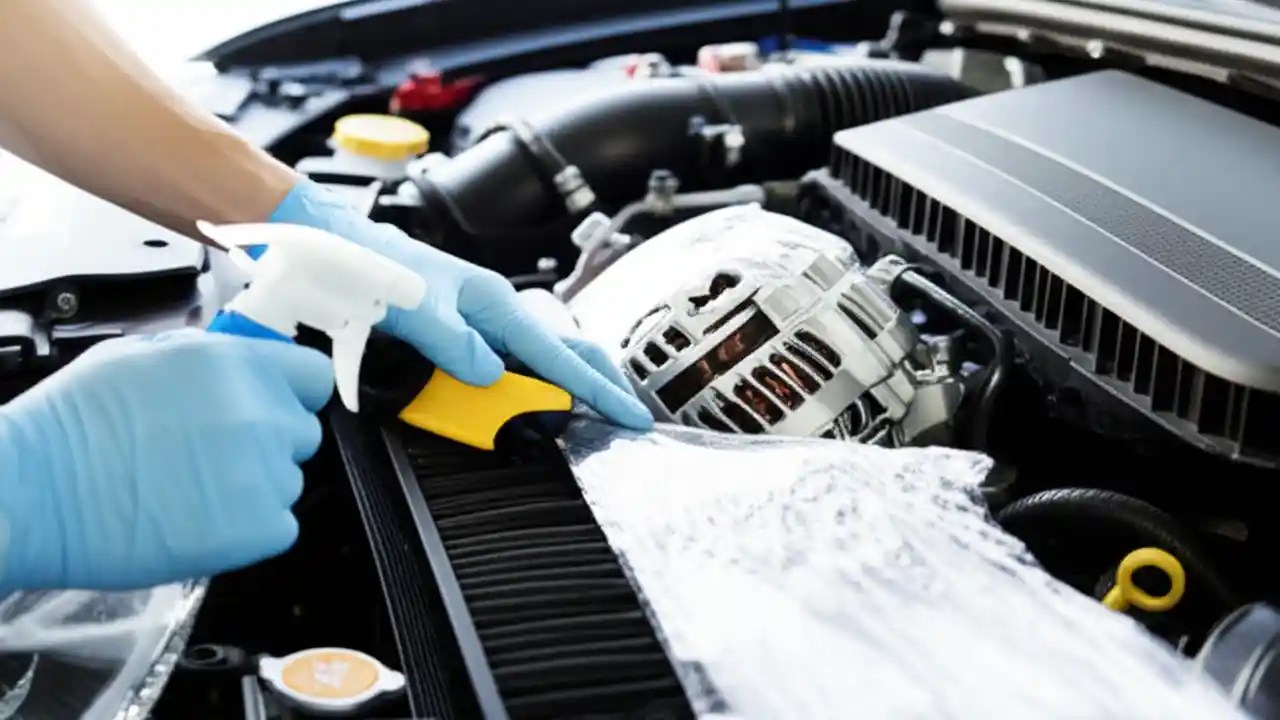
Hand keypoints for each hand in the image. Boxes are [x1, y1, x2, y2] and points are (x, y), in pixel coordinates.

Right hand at [0, 330, 333, 591]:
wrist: (34, 491)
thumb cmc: (72, 424)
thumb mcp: (143, 356)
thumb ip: (208, 360)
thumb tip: (235, 367)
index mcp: (237, 365)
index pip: (312, 376)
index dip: (292, 393)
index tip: (274, 407)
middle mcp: (261, 415)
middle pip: (301, 432)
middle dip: (268, 444)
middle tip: (212, 457)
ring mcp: (265, 474)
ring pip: (287, 482)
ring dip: (254, 488)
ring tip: (191, 491)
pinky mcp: (258, 529)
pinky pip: (278, 527)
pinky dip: (248, 532)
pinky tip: (198, 522)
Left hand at [269, 179, 652, 429]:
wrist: (333, 247)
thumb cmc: (371, 267)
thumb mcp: (413, 309)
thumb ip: (454, 345)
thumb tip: (490, 376)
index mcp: (494, 303)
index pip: (558, 356)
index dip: (597, 390)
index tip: (628, 416)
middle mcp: (493, 313)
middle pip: (563, 354)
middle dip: (596, 385)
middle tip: (621, 417)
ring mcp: (479, 324)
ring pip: (537, 362)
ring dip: (561, 389)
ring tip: (587, 412)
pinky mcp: (460, 335)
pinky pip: (505, 366)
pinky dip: (524, 387)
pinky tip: (527, 399)